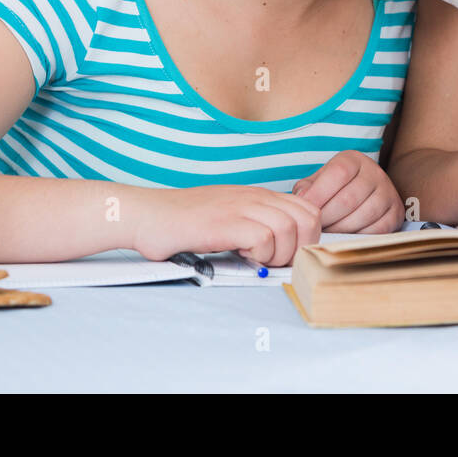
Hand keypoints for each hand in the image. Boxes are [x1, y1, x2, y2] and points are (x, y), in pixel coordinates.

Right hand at [132, 184, 320, 265]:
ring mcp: (240, 207)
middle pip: (308, 219)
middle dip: (300, 247)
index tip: (287, 254)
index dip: (307, 238)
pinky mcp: (225, 223)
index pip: (309, 210)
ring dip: (278, 254)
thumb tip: (283, 248)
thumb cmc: (185, 222)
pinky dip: (260, 255)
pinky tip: (241, 256)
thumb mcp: (229, 215)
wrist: (148, 215)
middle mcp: (254, 197)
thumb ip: (255, 223)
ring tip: (255, 259)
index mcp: (258, 195)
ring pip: (289, 229)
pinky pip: (264, 239)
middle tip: (275, 261)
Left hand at [291, 150, 404, 233]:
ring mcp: (388, 193)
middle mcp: (375, 173)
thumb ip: (307, 188)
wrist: (364, 193)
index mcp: (354, 159)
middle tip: (315, 226)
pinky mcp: (396, 213)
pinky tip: (346, 234)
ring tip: (328, 231)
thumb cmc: (334, 189)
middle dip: (327, 217)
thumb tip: (302, 199)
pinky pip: (377, 229)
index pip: (338, 173)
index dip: (319, 193)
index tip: (307, 209)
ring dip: (340, 228)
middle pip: (349, 199)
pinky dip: (358, 235)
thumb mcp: (319, 181)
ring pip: (364, 215)